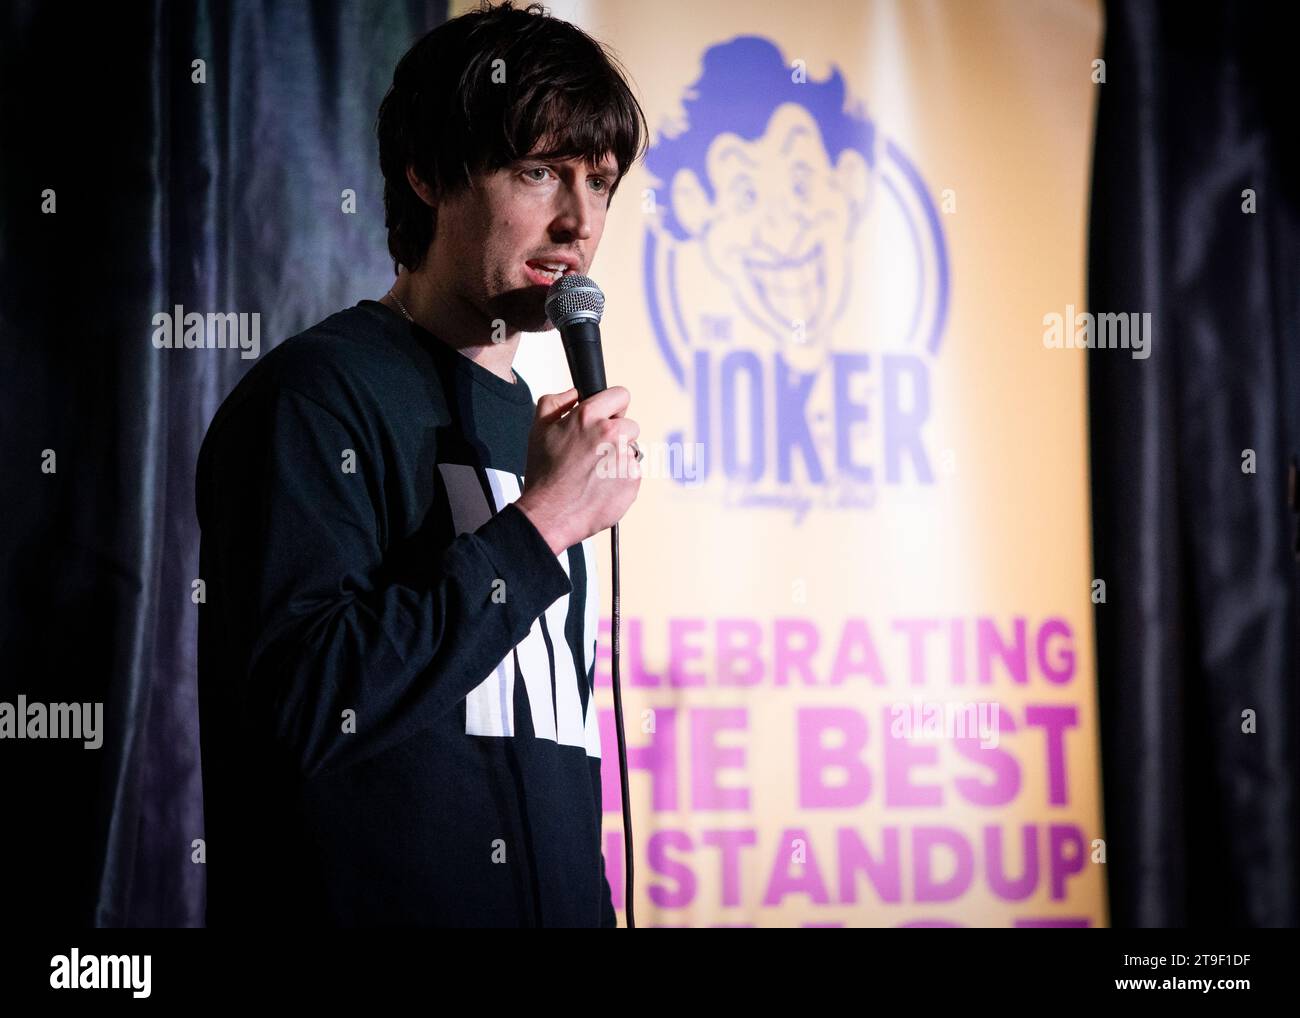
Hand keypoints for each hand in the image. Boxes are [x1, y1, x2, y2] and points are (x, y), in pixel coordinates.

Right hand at [514, 386, 641, 553]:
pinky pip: (633, 473)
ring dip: (618, 458)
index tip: (608, 417)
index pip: (621, 395)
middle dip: (616, 436)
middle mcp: (611, 434)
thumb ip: (557, 401)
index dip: (613, 407)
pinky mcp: (633, 479)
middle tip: (594, 452)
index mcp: (589, 417)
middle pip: (630, 425)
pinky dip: (621, 479)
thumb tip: (574, 393)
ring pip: (631, 451)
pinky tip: (600, 486)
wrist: (550, 514)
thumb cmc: (544, 475)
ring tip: (594, 473)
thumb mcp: (538, 428)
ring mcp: (625, 457)